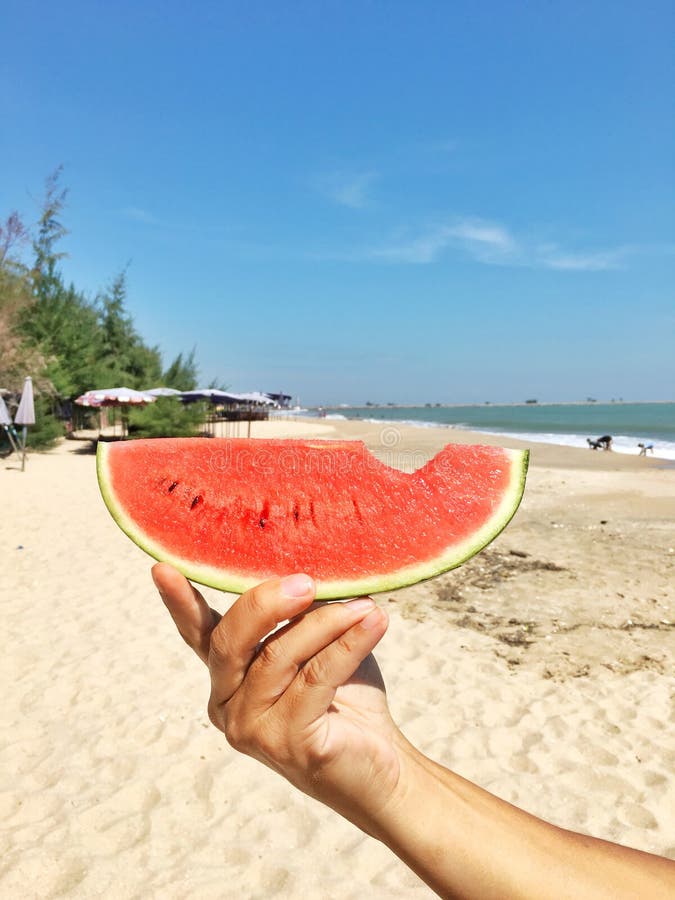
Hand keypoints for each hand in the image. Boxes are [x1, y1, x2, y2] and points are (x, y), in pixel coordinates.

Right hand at [152, 563, 400, 832]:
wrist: (382, 760)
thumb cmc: (347, 695)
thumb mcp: (316, 643)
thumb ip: (300, 613)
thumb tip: (309, 568)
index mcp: (228, 676)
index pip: (199, 634)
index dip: (180, 602)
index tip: (162, 567)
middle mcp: (227, 704)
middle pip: (230, 641)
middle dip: (267, 603)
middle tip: (308, 582)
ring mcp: (251, 728)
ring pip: (277, 656)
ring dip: (325, 623)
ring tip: (364, 606)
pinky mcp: (286, 744)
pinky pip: (315, 678)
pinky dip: (348, 645)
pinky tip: (374, 623)